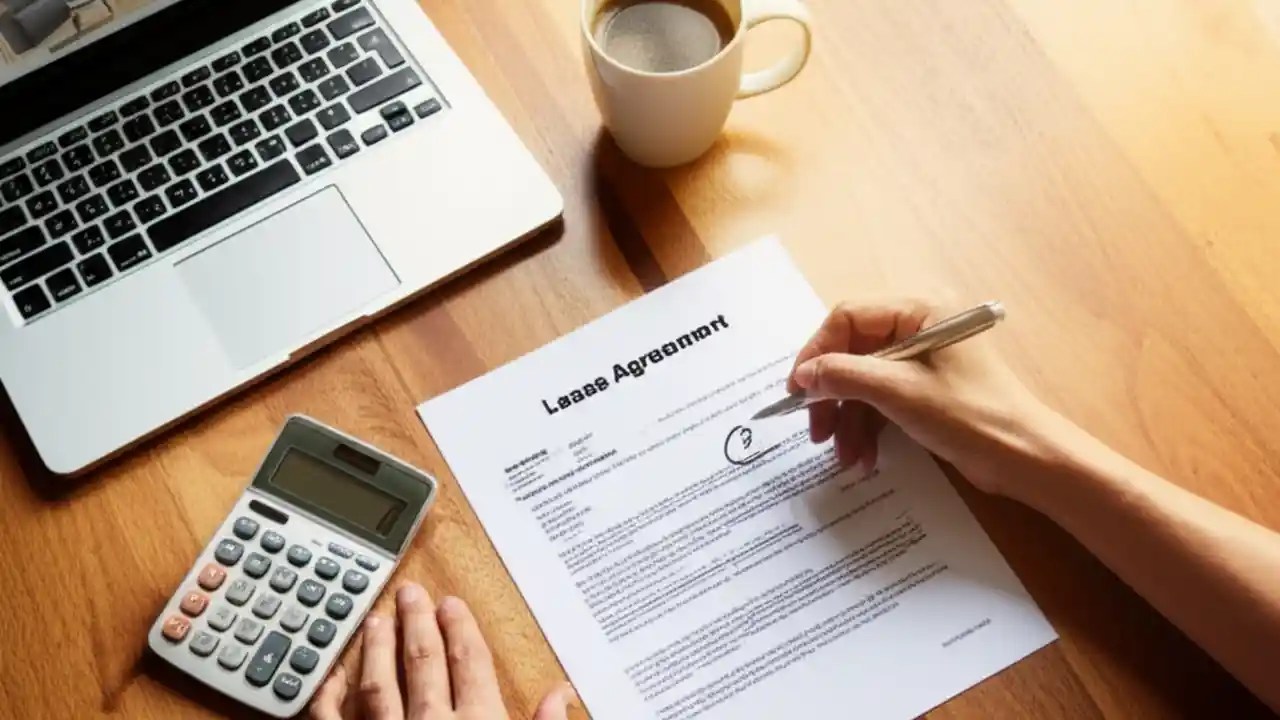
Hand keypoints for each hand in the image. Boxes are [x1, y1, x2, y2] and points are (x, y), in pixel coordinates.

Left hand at [310, 583, 575, 719]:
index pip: (470, 665)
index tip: (452, 605)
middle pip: (423, 662)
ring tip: (376, 620)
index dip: (462, 630)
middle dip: (418, 624)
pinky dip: (328, 698)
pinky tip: (331, 678)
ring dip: (376, 649)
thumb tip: (559, 695)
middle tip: (411, 594)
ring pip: (376, 685)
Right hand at [788, 298, 1058, 494]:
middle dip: (832, 396)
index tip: (798, 391)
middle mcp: (918, 328)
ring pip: (863, 382)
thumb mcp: (899, 392)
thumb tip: (803, 375)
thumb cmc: (969, 415)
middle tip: (816, 431)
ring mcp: (921, 361)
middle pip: (852, 353)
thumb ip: (845, 376)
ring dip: (848, 420)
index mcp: (919, 310)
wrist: (1025, 458)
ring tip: (844, 457)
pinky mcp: (924, 390)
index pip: (848, 318)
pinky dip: (868, 428)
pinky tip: (863, 458)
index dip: (817, 352)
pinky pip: (880, 401)